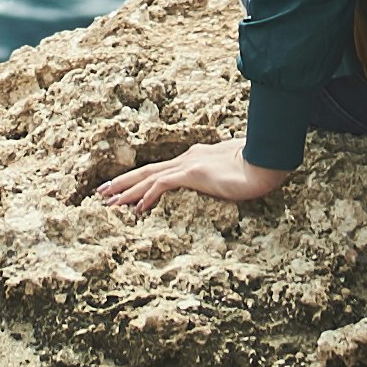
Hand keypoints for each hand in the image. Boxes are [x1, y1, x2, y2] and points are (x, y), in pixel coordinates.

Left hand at [92, 137, 290, 214]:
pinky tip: (136, 208)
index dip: (138, 179)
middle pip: (146, 171)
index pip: (158, 169)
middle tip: (101, 193)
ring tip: (108, 202)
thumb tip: (216, 183)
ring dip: (125, 191)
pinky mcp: (193, 173)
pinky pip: (163, 185)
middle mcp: (186, 158)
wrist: (265, 163)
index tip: (122, 189)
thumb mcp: (230, 173)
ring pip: (147, 177)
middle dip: (121, 182)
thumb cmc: (253, 168)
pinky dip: (147, 196)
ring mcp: (188, 164)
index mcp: (193, 158)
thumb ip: (218, 177)